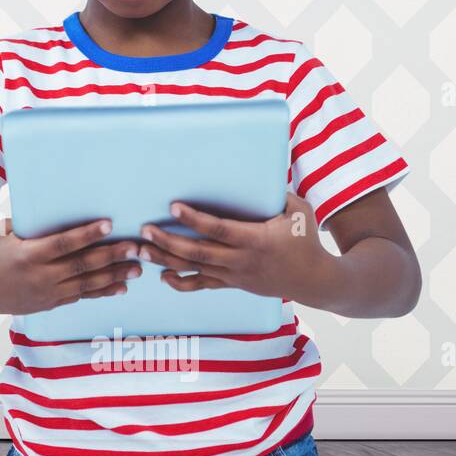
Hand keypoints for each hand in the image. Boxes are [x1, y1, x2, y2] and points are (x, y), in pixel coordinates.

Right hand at [0, 216, 142, 317]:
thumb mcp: (4, 234)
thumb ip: (29, 224)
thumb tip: (52, 204)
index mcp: (29, 255)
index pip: (64, 243)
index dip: (87, 234)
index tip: (109, 224)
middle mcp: (41, 276)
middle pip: (82, 266)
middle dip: (112, 256)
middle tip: (136, 248)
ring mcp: (47, 293)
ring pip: (87, 285)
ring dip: (114, 276)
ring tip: (137, 269)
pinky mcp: (51, 304)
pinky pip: (81, 297)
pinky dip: (102, 292)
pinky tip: (120, 286)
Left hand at [137, 192, 329, 299]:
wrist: (315, 280)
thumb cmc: (306, 240)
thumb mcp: (299, 211)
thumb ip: (278, 193)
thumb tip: (259, 169)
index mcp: (257, 240)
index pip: (219, 229)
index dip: (194, 219)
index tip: (173, 207)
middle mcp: (242, 260)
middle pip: (198, 253)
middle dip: (168, 242)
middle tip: (144, 230)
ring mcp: (235, 275)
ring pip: (195, 270)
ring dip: (165, 261)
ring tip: (140, 251)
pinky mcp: (232, 284)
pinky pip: (202, 286)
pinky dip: (181, 283)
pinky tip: (162, 276)